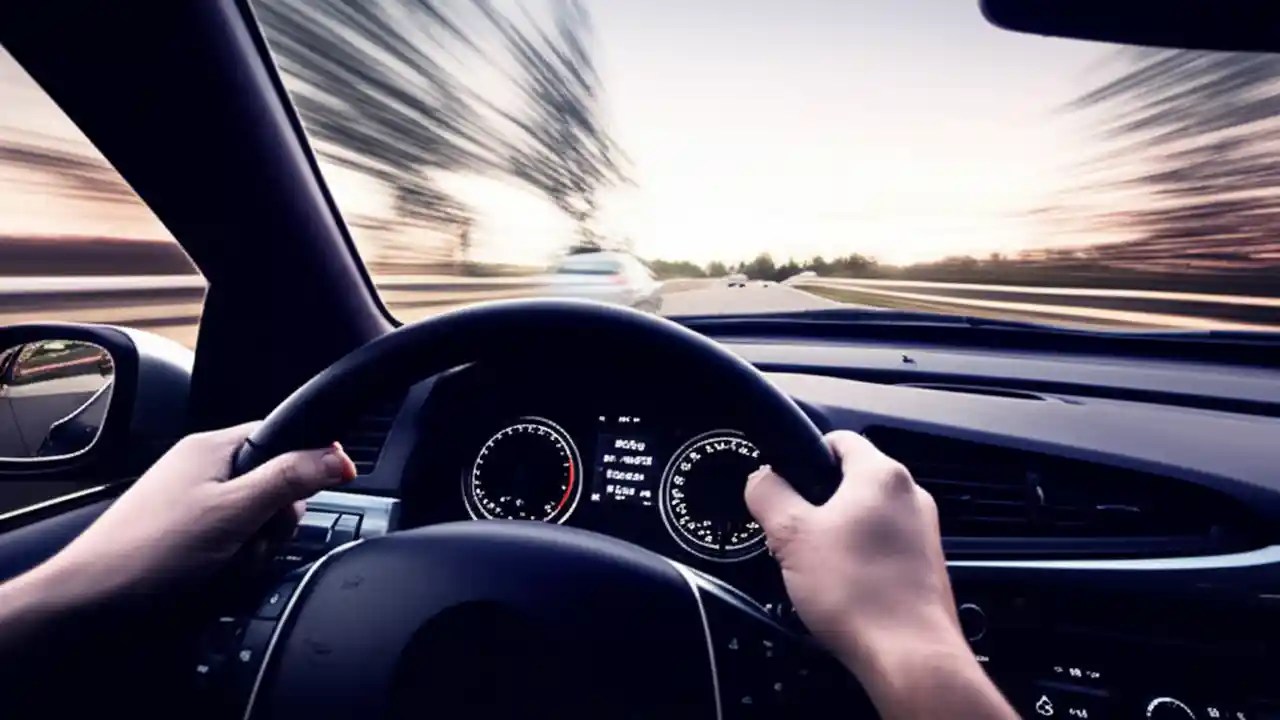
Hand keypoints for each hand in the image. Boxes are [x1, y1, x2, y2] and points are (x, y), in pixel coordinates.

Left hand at [47, 422, 355, 601]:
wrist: (90, 599)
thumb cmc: (150, 551)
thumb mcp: (233, 511)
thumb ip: (289, 479)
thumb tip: (339, 457)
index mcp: (212, 447)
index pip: (282, 437)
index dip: (304, 466)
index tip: (312, 495)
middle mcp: (203, 468)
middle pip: (275, 482)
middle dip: (276, 519)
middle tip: (254, 537)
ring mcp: (194, 501)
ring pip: (257, 516)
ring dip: (255, 545)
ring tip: (229, 561)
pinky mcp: (189, 532)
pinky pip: (234, 538)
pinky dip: (235, 558)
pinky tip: (218, 573)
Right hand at [744, 430, 960, 673]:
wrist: (910, 656)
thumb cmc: (857, 592)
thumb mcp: (791, 535)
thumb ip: (768, 494)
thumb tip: (759, 478)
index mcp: (882, 475)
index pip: (838, 439)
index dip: (803, 455)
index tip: (783, 483)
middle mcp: (911, 496)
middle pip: (850, 481)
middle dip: (815, 504)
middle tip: (791, 534)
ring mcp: (923, 533)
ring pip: (865, 517)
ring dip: (836, 534)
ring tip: (814, 567)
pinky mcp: (925, 567)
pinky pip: (882, 548)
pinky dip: (858, 559)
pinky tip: (842, 588)